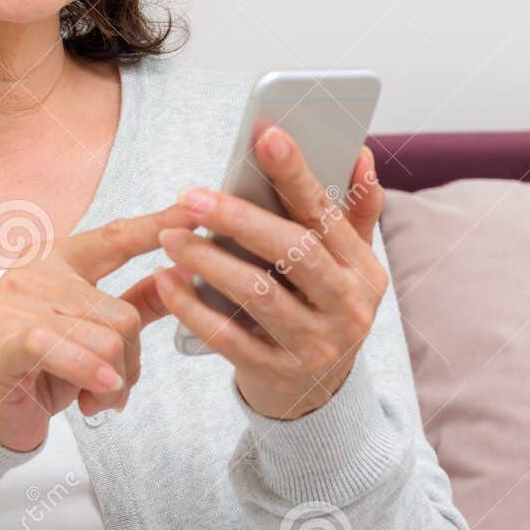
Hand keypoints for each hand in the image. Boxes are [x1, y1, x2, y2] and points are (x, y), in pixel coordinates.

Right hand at [0, 202, 196, 451]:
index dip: (159, 225)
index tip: (196, 211)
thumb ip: (137, 300)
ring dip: (112, 384)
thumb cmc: (46, 364)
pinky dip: (93, 376)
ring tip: (94, 397)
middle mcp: (37, 272)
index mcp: (60, 258)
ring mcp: (19, 304)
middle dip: (129, 361)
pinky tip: (97, 395)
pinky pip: (74, 353)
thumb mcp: (96, 328)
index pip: (118, 237)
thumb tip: (184, 271)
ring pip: (107, 341)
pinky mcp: (8, 340)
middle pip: (123, 314)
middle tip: (111, 384)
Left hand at [153, 128, 387, 420]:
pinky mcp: (277, 374)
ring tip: (171, 237)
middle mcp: (348, 307)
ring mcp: (315, 345)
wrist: (315, 393)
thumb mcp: (347, 265)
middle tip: (191, 197)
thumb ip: (353, 212)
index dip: (297, 173)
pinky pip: (228, 337)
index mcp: (363, 269)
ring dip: (209, 260)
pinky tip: (167, 281)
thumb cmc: (320, 307)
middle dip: (239, 218)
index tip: (265, 135)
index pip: (326, 214)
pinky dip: (193, 307)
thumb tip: (361, 154)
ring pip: (258, 294)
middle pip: (293, 252)